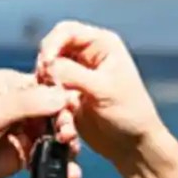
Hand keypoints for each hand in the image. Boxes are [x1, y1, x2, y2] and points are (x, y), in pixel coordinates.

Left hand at [0, 69, 80, 177]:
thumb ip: (29, 102)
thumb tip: (65, 94)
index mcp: (11, 85)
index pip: (49, 86)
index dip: (64, 100)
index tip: (68, 116)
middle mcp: (19, 106)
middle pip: (57, 111)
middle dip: (67, 125)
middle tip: (66, 139)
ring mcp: (21, 131)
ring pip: (55, 135)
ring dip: (67, 146)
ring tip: (68, 157)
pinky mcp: (20, 155)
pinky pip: (47, 157)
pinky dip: (59, 165)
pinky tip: (69, 175)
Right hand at [35, 20, 164, 166]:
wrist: (132, 146)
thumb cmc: (129, 113)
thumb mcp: (103, 90)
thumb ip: (73, 73)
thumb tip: (47, 65)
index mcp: (102, 45)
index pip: (66, 31)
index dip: (51, 44)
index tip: (45, 64)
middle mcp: (87, 56)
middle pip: (51, 51)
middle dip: (47, 71)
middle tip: (47, 88)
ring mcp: (76, 76)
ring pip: (47, 75)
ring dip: (48, 94)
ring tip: (62, 113)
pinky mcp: (68, 96)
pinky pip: (49, 97)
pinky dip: (52, 110)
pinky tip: (65, 127)